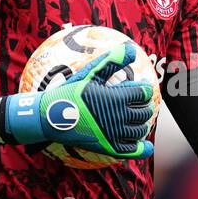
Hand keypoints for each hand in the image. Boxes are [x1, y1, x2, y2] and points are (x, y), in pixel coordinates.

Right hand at [5, 43, 154, 158]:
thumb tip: (131, 48)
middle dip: (145, 106)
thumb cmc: (71, 92)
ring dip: (143, 123)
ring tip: (138, 118)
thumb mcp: (91, 73)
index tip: (141, 88)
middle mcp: (118, 117)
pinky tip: (146, 145)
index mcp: (117, 98)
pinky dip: (142, 149)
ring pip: (140, 130)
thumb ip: (113, 60)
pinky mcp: (108, 147)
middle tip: (140, 103)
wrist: (51, 116)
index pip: (144, 93)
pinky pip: (131, 150)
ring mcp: (114, 134)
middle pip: (145, 112)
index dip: (145, 89)